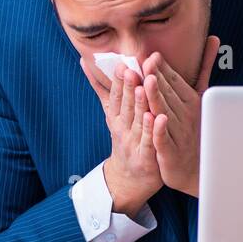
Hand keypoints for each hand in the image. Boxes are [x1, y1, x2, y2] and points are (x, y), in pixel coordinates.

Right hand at [80, 59, 162, 217]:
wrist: (129, 179)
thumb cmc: (124, 139)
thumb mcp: (111, 113)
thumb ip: (102, 88)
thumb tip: (85, 61)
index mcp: (115, 117)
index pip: (115, 97)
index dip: (118, 82)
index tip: (121, 65)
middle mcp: (122, 129)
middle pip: (125, 106)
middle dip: (127, 88)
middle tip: (130, 71)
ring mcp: (134, 143)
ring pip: (137, 121)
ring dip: (139, 105)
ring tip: (142, 89)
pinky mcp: (146, 157)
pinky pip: (150, 142)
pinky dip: (152, 130)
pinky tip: (157, 118)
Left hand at [140, 36, 219, 198]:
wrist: (198, 169)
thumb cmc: (196, 128)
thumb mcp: (201, 96)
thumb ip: (203, 68)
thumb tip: (213, 39)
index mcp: (190, 101)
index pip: (174, 81)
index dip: (163, 68)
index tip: (152, 54)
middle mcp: (186, 115)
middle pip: (168, 93)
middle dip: (158, 77)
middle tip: (147, 61)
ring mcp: (179, 134)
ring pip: (165, 113)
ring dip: (157, 98)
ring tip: (149, 82)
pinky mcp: (171, 152)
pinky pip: (165, 139)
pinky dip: (161, 130)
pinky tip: (157, 120)